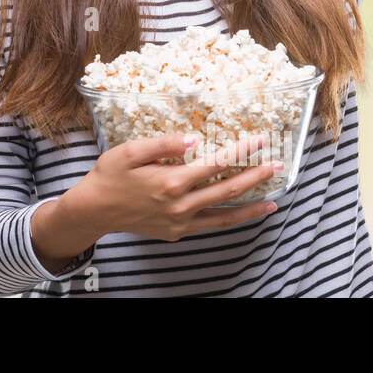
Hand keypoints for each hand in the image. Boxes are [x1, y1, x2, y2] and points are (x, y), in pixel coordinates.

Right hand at [79, 132, 281, 241]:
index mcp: (171, 182)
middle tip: (278, 167)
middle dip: (256, 178)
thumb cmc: (110, 176)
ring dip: (251, 209)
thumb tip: (195, 139)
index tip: (260, 140)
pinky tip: (237, 212)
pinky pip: (208, 226)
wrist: (95, 210)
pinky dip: (227, 220)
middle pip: (228, 191)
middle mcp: (180, 206)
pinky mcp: (176, 232)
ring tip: (272, 202)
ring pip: (224, 217)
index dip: (241, 151)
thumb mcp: (130, 151)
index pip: (216, 164)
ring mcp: (180, 223)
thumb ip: (164, 144)